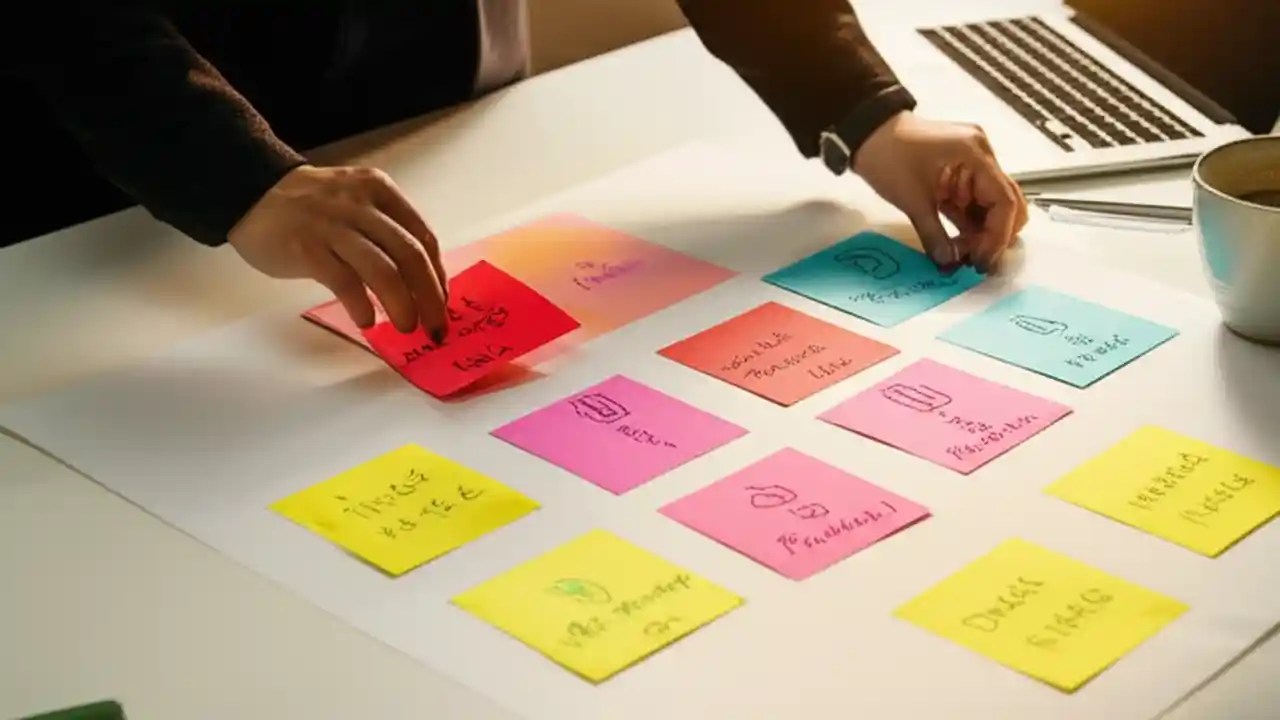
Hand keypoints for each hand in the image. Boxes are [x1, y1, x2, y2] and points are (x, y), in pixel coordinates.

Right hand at [228, 164, 448, 338]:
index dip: (438, 276)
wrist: (250, 192)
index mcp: (381, 192)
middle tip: (435, 327)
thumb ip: (385, 232)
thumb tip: (419, 282)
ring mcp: (334, 226)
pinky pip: (345, 281)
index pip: (423, 237)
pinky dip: (361, 304)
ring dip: (402, 305)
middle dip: (430, 297)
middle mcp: (362, 206)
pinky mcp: (307, 248)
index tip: (441, 304)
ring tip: (406, 327)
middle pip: (411, 255)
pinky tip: (366, 321)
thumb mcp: (356, 203)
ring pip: (384, 270)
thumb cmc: (310, 208)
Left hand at [852, 111, 1028, 272]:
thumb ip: (934, 235)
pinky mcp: (960, 173)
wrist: (866, 135)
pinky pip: (974, 202)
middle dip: (995, 235)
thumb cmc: (887, 157)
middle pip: (1006, 203)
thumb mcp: (911, 200)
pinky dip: (969, 224)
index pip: (1005, 200)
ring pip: (991, 206)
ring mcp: (972, 164)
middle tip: (976, 261)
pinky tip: (959, 244)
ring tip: (963, 256)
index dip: (998, 235)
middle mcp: (982, 156)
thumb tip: (949, 264)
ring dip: (981, 232)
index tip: (983, 260)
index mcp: (975, 154)